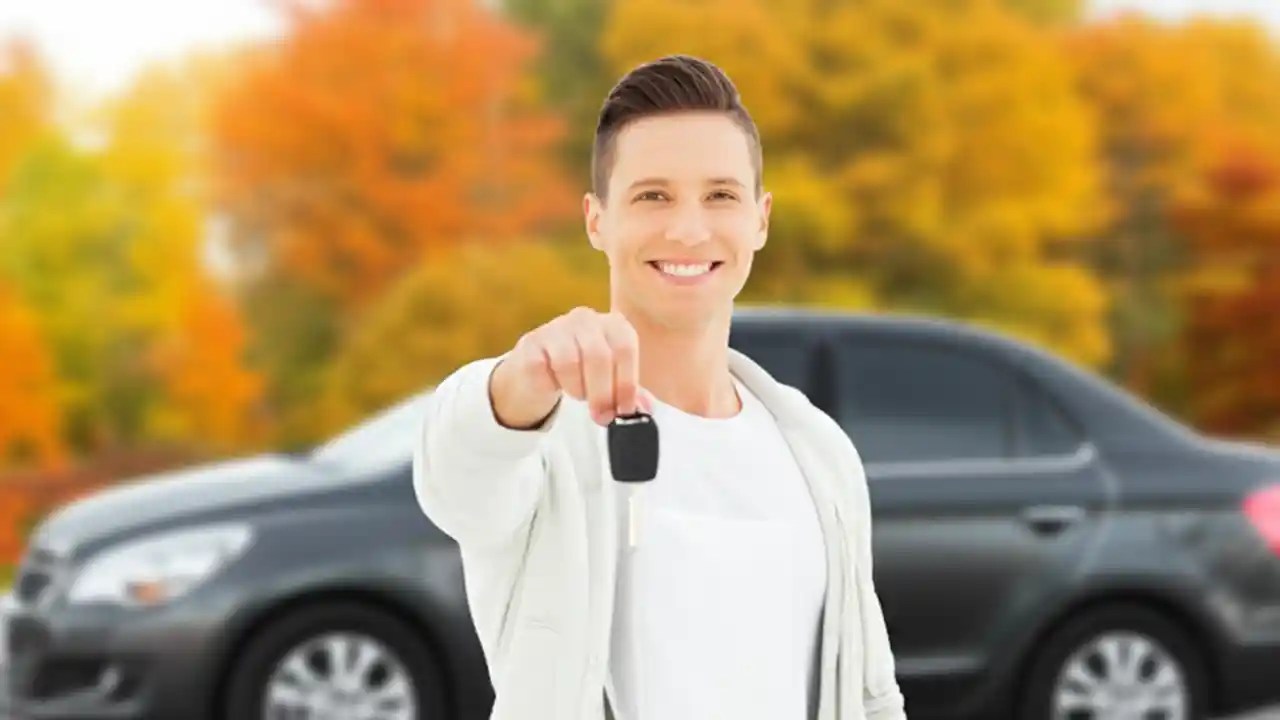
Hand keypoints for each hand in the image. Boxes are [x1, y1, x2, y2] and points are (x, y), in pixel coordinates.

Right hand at [490, 307, 653, 427]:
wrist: (536, 374)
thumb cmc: (580, 374)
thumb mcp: (610, 382)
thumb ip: (629, 393)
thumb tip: (645, 409)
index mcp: (612, 324)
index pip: (625, 347)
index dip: (626, 382)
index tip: (625, 410)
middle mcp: (585, 319)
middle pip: (599, 355)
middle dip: (603, 393)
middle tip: (603, 416)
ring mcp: (556, 328)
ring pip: (571, 361)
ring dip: (578, 388)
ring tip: (579, 395)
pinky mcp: (532, 343)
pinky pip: (545, 367)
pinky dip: (554, 384)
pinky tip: (557, 386)